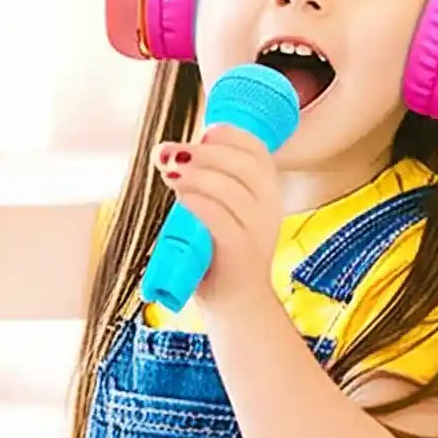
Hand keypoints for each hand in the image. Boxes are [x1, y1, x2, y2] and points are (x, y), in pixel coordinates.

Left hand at [153, 125, 282, 315]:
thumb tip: (170, 152)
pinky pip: (220, 219)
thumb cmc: (223, 251)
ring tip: (168, 173)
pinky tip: (180, 199)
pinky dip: (197, 203)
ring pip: (231, 189)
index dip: (228, 135)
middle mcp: (269, 207)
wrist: (238, 303)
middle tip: (169, 152)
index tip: (201, 134)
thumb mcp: (224, 209)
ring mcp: (257, 231)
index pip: (257, 150)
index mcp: (268, 190)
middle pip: (244, 164)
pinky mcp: (240, 252)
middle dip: (203, 152)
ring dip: (196, 175)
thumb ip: (209, 181)